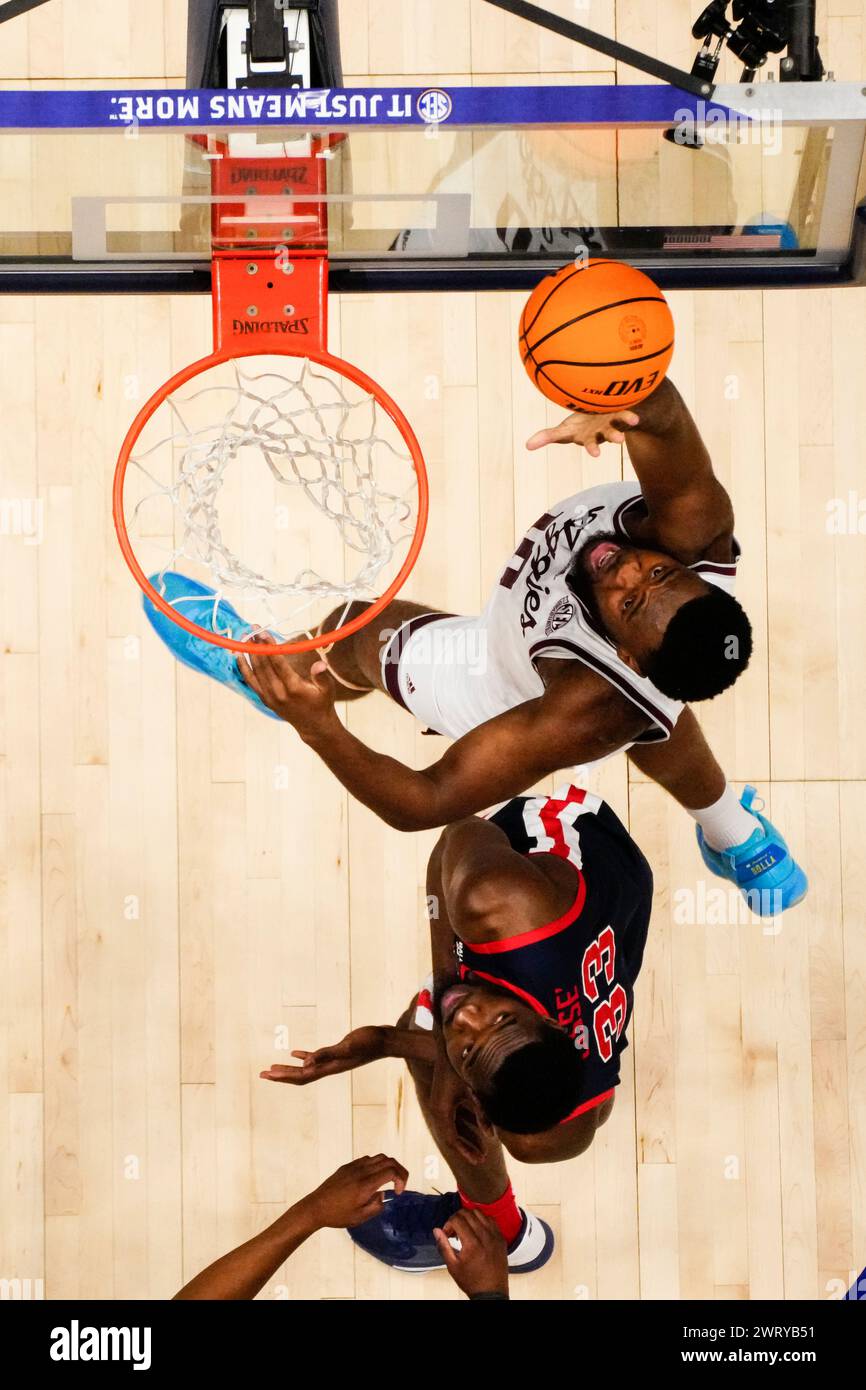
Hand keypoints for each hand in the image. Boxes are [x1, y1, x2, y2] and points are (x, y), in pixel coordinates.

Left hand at [238, 633, 336, 735]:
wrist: (313, 725)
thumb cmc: (321, 703)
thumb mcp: (327, 689)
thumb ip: (321, 676)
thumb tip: (320, 664)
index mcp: (293, 687)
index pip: (277, 662)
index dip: (269, 646)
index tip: (263, 632)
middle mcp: (278, 692)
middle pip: (263, 665)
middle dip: (257, 645)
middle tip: (253, 628)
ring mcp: (269, 697)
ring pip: (255, 671)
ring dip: (249, 653)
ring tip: (244, 637)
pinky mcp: (265, 699)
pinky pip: (251, 681)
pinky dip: (244, 668)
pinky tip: (238, 656)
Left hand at [260, 1026, 387, 1085]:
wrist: (386, 1041)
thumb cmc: (369, 1042)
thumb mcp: (346, 1046)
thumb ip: (326, 1054)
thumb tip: (305, 1065)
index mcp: (330, 1067)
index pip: (301, 1076)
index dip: (283, 1076)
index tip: (267, 1076)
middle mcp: (329, 1067)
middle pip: (300, 1076)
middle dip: (280, 1076)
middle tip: (262, 1075)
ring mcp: (333, 1061)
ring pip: (306, 1068)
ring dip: (289, 1069)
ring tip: (272, 1068)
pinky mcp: (336, 1052)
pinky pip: (316, 1057)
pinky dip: (303, 1057)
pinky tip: (295, 1054)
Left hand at [301, 1154, 408, 1229]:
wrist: (316, 1207)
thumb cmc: (338, 1215)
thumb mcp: (360, 1217)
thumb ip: (376, 1206)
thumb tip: (383, 1195)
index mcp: (366, 1184)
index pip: (392, 1171)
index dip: (401, 1179)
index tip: (398, 1192)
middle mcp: (362, 1171)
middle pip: (388, 1160)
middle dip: (400, 1170)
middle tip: (400, 1183)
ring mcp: (354, 1166)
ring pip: (378, 1157)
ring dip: (388, 1166)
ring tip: (389, 1179)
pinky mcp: (347, 1166)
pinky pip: (367, 1159)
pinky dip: (376, 1164)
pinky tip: (373, 1177)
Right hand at [428, 1055, 489, 1166]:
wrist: (447, 1045)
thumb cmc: (460, 1066)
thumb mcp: (474, 1090)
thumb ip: (482, 1113)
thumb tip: (492, 1136)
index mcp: (441, 1110)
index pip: (452, 1139)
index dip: (466, 1151)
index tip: (480, 1160)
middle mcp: (436, 1108)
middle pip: (450, 1136)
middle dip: (466, 1148)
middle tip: (482, 1159)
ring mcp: (438, 1103)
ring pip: (450, 1128)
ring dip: (464, 1139)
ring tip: (480, 1150)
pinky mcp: (442, 1097)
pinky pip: (451, 1119)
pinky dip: (462, 1128)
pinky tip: (475, 1131)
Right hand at [433, 1209, 508, 1297]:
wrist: (491, 1292)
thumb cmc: (472, 1281)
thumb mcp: (453, 1266)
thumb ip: (443, 1246)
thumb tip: (437, 1230)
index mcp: (472, 1243)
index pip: (457, 1219)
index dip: (448, 1223)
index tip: (447, 1232)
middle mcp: (485, 1236)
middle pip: (468, 1213)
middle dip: (457, 1218)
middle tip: (454, 1230)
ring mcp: (495, 1236)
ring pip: (480, 1213)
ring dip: (469, 1217)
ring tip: (465, 1230)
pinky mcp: (501, 1238)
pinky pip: (491, 1220)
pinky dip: (482, 1220)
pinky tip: (477, 1230)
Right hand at [526, 408, 639, 458]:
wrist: (602, 418)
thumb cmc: (581, 426)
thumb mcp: (564, 431)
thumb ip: (547, 437)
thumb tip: (527, 446)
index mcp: (589, 436)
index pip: (589, 443)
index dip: (592, 448)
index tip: (596, 454)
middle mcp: (603, 431)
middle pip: (608, 435)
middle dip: (613, 437)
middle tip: (619, 440)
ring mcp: (613, 420)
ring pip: (620, 422)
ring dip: (626, 420)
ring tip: (634, 420)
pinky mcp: (620, 409)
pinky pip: (626, 407)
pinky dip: (630, 407)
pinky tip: (637, 408)